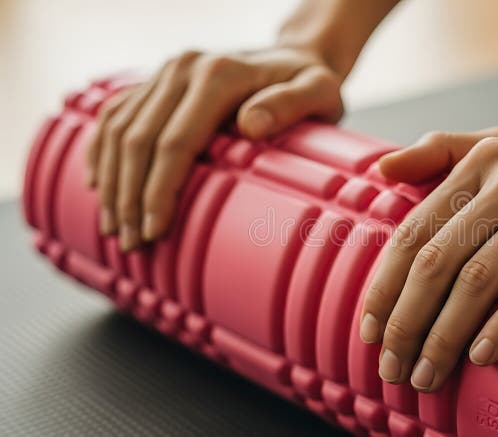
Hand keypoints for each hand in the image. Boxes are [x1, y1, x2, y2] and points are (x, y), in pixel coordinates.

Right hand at [86, 47, 343, 249]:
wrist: (292, 57)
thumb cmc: (309, 83)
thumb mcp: (318, 92)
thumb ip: (289, 105)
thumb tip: (250, 125)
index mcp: (218, 75)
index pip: (174, 142)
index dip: (159, 191)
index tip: (156, 231)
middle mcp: (183, 68)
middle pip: (138, 141)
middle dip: (130, 198)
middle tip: (133, 244)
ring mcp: (164, 73)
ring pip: (118, 131)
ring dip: (111, 183)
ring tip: (116, 229)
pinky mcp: (154, 82)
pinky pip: (114, 115)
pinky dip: (102, 152)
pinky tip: (98, 185)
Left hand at [359, 124, 497, 391]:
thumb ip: (441, 151)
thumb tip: (381, 171)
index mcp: (479, 159)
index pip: (414, 231)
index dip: (385, 285)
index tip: (370, 331)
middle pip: (439, 260)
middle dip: (408, 321)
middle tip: (394, 367)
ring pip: (482, 276)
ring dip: (448, 333)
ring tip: (430, 374)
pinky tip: (484, 354)